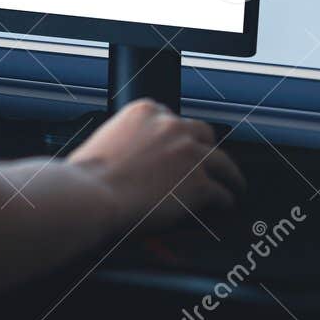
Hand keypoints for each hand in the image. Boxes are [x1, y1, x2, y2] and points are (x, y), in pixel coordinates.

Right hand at [68, 99, 243, 233]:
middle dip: (205, 148)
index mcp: (145, 111)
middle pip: (203, 134)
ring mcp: (190, 154)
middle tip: (207, 163)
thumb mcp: (104, 141)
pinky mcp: (200, 183)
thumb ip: (125, 142)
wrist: (90, 196)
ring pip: (222, 163)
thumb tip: (130, 158)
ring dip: (229, 175)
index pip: (171, 118)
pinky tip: (224, 207)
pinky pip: (222, 193)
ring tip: (233, 184)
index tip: (179, 147)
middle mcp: (172, 126)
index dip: (178, 136)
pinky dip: (225, 202)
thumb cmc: (86, 176)